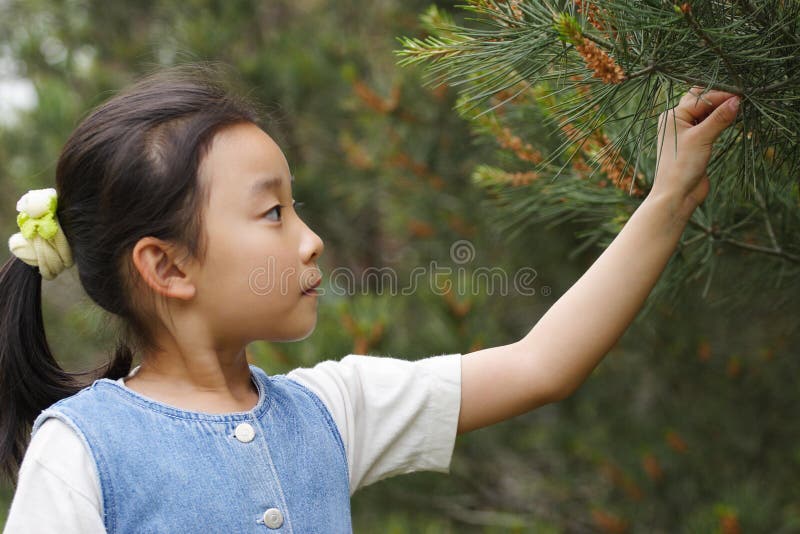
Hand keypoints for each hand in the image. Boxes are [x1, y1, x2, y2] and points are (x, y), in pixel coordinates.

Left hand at [652, 86, 739, 220]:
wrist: (676, 194)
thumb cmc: (682, 165)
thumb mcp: (701, 138)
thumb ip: (719, 118)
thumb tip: (737, 100)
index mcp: (672, 116)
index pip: (700, 97)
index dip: (721, 95)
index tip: (742, 94)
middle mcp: (676, 121)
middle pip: (701, 102)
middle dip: (720, 99)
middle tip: (740, 99)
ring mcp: (685, 132)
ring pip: (705, 113)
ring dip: (720, 110)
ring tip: (739, 108)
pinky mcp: (694, 142)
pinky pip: (708, 125)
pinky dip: (719, 121)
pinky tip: (731, 120)